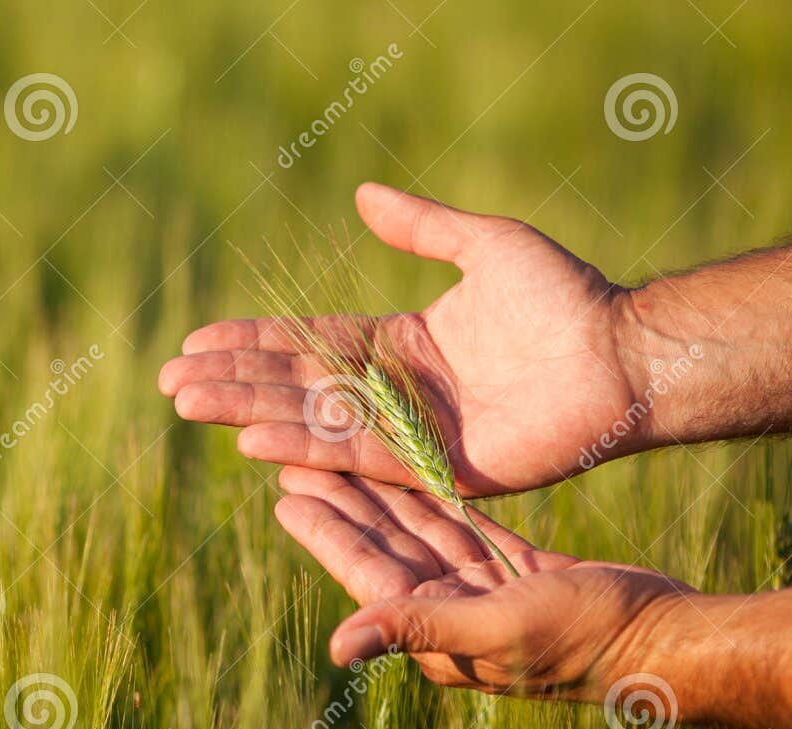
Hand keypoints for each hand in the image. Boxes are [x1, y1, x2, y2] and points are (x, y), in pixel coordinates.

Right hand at [161, 183, 642, 495]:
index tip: (198, 340)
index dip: (253, 343)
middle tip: (170, 381)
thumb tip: (362, 194)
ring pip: (313, 423)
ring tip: (188, 404)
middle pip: (297, 386)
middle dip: (234, 383)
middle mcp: (398, 394)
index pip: (309, 346)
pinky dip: (305, 449)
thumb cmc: (565, 297)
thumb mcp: (484, 245)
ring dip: (249, 414)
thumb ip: (422, 227)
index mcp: (403, 346)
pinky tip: (252, 439)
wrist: (621, 353)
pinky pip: (358, 459)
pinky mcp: (434, 470)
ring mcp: (413, 435)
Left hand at [272, 467, 692, 698]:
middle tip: (296, 458)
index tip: (286, 491)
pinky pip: (466, 530)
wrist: (665, 643)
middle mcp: (452, 615)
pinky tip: (414, 473)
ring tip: (342, 458)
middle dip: (345, 505)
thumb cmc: (586, 639)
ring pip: (422, 534)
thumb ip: (420, 628)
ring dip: (384, 498)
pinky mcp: (520, 574)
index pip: (367, 572)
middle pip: (387, 549)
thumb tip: (337, 648)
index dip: (328, 532)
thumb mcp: (499, 627)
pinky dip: (438, 502)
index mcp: (437, 632)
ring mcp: (486, 595)